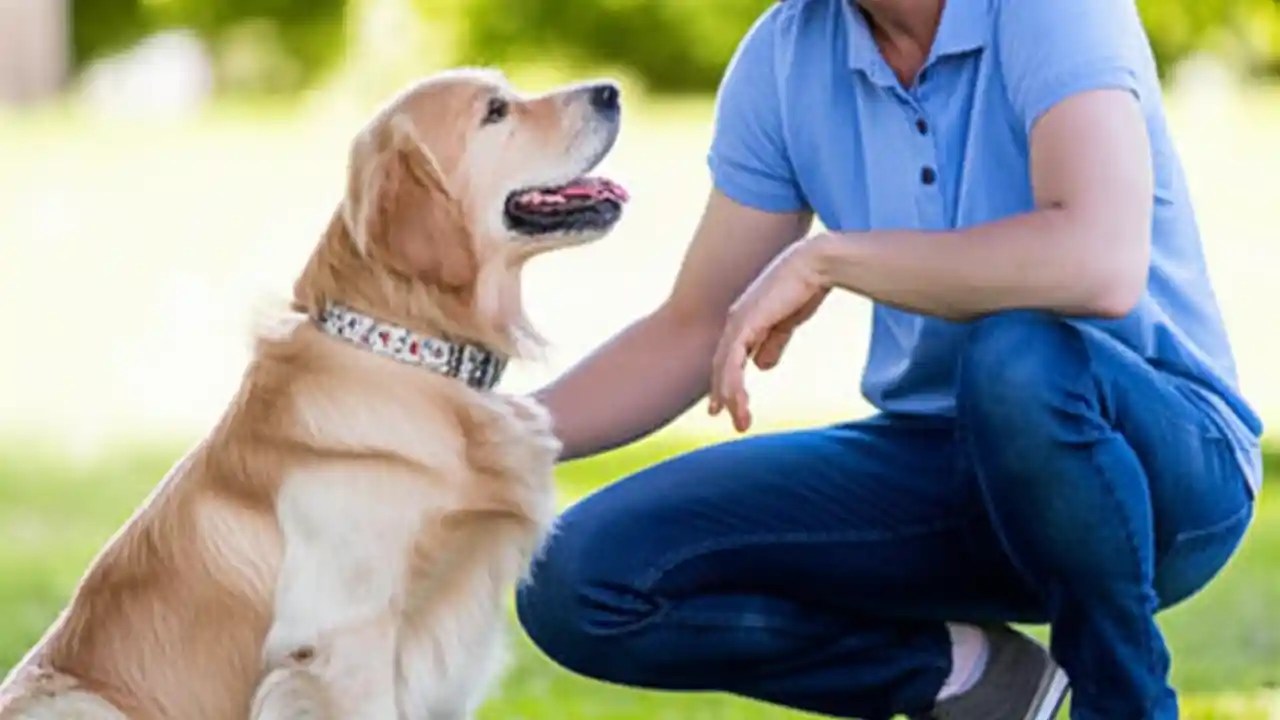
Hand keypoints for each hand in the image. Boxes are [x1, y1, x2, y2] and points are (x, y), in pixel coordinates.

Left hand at [708, 236, 829, 431]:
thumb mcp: (786, 324)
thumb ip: (773, 343)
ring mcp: (738, 321)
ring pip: (725, 368)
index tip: (723, 406)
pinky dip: (733, 383)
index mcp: (743, 320)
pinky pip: (734, 360)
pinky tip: (735, 401)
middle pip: (721, 365)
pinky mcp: (746, 323)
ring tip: (739, 421)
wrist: (813, 265)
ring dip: (730, 396)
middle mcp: (735, 321)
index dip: (724, 382)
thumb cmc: (803, 288)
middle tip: (725, 420)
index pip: (727, 357)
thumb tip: (762, 367)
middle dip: (723, 395)